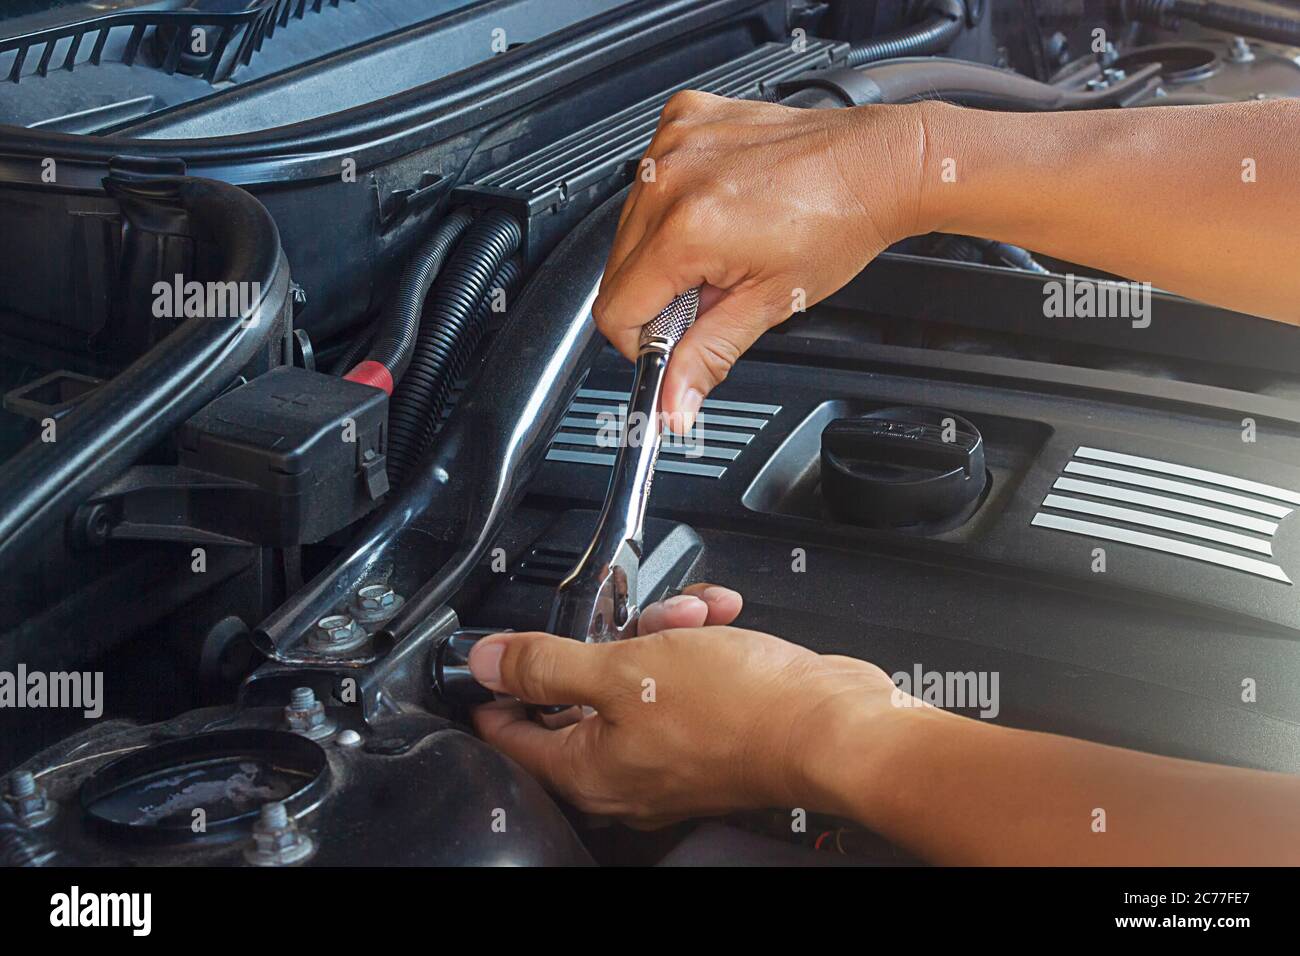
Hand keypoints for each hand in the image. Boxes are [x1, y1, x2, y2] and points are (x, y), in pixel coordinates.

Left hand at [468, 584, 897, 825]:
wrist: (830, 723)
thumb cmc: (738, 710)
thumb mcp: (624, 668)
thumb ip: (546, 664)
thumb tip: (486, 663)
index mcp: (589, 771)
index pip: (513, 736)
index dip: (497, 690)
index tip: (493, 658)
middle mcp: (627, 774)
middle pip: (582, 696)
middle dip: (607, 638)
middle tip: (628, 614)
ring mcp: (672, 755)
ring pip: (639, 676)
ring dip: (660, 630)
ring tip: (692, 614)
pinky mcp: (712, 733)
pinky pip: (684, 679)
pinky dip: (696, 642)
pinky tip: (718, 620)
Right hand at [592, 91, 926, 429]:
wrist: (872, 166)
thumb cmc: (837, 224)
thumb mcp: (768, 305)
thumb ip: (706, 357)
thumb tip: (673, 404)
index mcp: (686, 229)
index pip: (615, 310)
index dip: (641, 340)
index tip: (671, 342)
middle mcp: (671, 178)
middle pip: (617, 270)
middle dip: (657, 295)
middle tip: (711, 292)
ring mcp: (674, 142)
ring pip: (627, 226)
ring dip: (662, 249)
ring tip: (719, 248)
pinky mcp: (683, 118)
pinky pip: (650, 179)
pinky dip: (672, 202)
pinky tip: (715, 207)